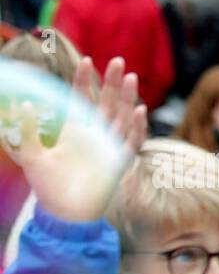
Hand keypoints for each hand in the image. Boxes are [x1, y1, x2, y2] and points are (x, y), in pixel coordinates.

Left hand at [10, 56, 146, 223]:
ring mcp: (109, 148)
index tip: (86, 60)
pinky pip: (132, 142)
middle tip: (119, 61)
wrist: (63, 212)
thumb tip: (23, 104)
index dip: (84, 81)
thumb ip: (28, 130)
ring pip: (122, 118)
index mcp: (75, 130)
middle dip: (113, 82)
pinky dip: (137, 127)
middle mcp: (95, 136)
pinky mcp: (119, 162)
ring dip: (127, 98)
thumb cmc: (48, 186)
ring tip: (131, 78)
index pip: (82, 99)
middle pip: (107, 103)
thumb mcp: (31, 154)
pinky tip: (139, 111)